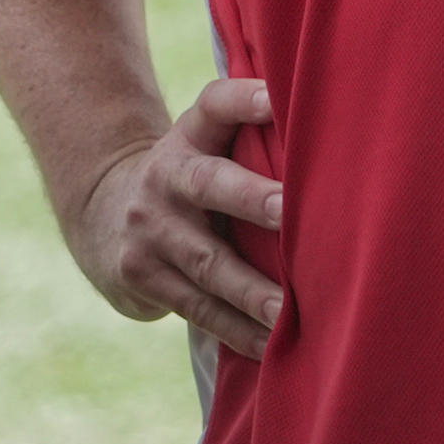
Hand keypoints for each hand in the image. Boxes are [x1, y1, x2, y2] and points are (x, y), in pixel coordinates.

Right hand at [71, 73, 285, 358]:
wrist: (104, 215)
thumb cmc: (193, 178)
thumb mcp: (207, 143)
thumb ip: (254, 135)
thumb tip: (339, 137)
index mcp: (190, 135)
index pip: (215, 105)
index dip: (246, 98)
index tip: (277, 99)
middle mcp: (166, 176)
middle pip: (209, 183)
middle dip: (250, 199)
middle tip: (287, 212)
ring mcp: (150, 230)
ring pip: (206, 262)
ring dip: (251, 291)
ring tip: (288, 310)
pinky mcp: (143, 277)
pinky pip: (199, 308)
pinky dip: (238, 330)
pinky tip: (273, 345)